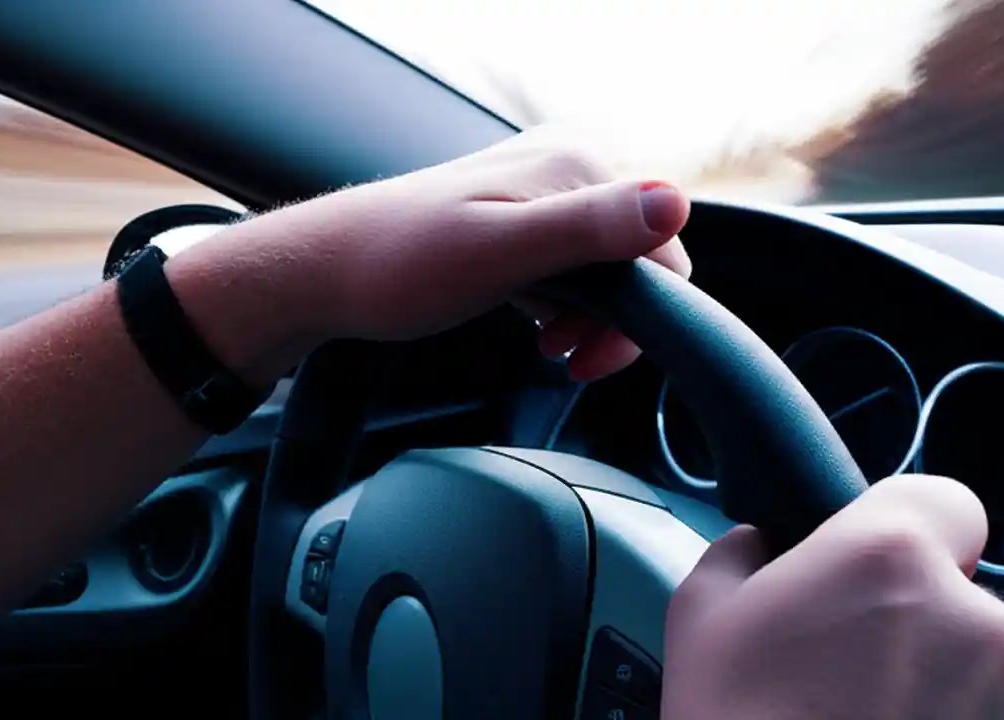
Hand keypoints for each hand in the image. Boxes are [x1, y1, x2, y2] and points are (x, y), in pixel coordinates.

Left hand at [166, 126, 690, 382]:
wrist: (330, 272)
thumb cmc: (397, 268)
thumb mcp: (497, 254)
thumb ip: (586, 230)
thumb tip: (673, 203)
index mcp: (577, 163)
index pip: (664, 250)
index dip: (637, 317)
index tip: (583, 357)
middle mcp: (571, 162)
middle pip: (642, 259)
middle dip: (611, 318)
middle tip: (559, 350)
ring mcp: (549, 185)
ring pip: (614, 266)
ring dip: (589, 314)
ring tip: (544, 336)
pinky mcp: (529, 208)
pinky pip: (581, 261)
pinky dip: (567, 299)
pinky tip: (533, 317)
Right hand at [662, 475, 1003, 719]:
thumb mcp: (701, 612)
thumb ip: (748, 550)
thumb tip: (764, 546)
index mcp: (890, 558)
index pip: (945, 499)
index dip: (909, 528)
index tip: (879, 565)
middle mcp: (971, 619)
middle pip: (956, 589)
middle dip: (911, 618)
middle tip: (845, 663)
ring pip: (978, 661)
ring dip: (938, 680)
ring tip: (866, 718)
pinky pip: (998, 718)